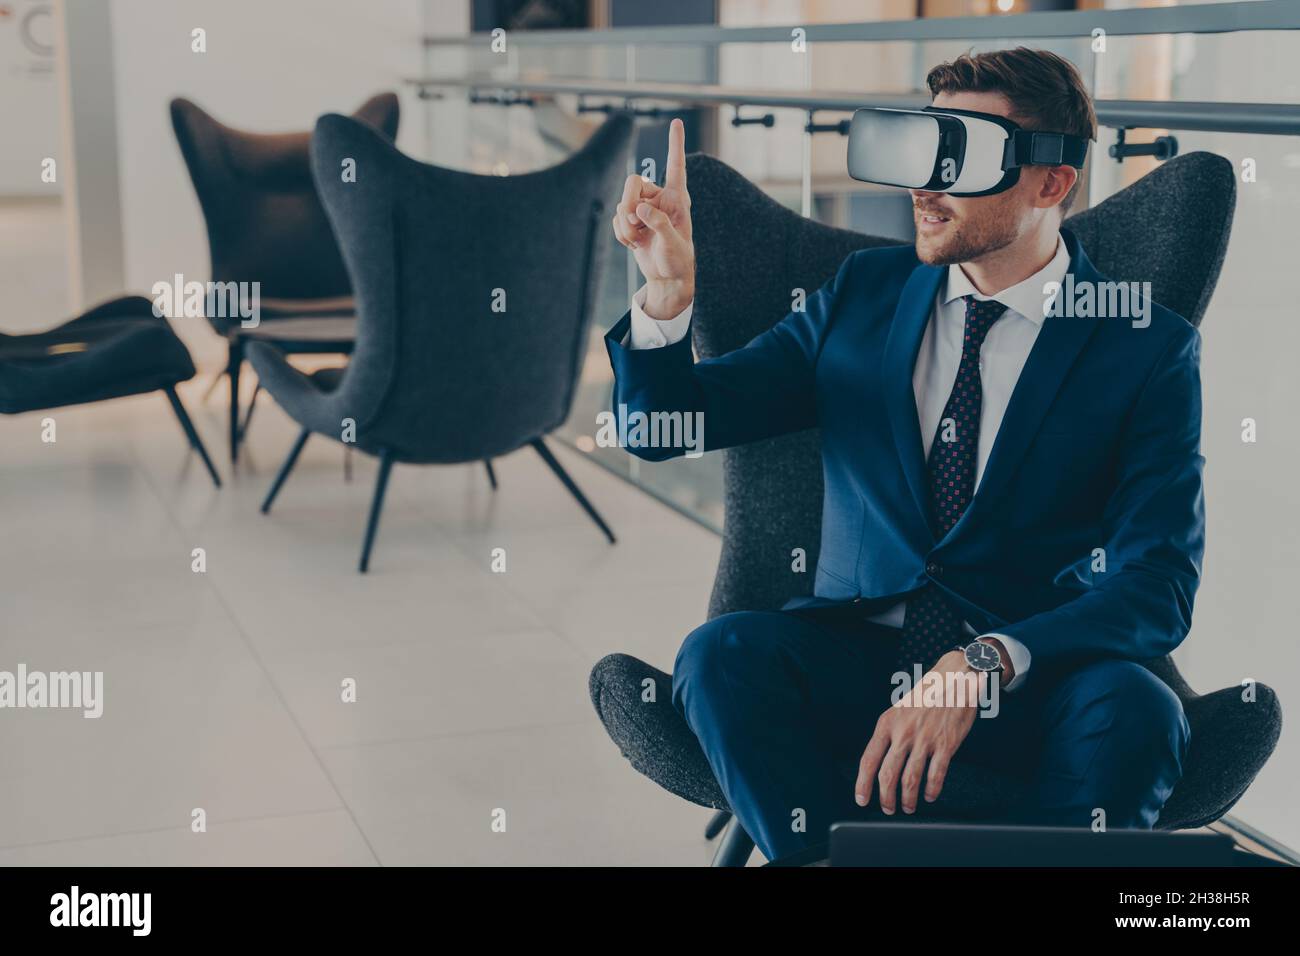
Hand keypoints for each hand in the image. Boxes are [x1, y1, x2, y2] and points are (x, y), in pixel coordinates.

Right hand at [611, 117, 694, 319]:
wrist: (667, 277)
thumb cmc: (678, 260)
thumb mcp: (674, 243)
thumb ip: (659, 224)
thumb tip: (640, 210)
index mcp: (676, 197)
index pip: (675, 166)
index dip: (675, 144)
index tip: (676, 122)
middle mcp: (659, 199)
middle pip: (632, 183)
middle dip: (627, 203)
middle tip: (633, 223)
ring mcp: (643, 209)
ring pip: (621, 204)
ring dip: (625, 226)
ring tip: (638, 241)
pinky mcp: (631, 221)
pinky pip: (616, 220)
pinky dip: (621, 234)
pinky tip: (634, 244)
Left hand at [854, 650, 983, 814]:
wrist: (953, 678)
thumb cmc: (925, 695)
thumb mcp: (898, 710)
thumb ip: (889, 734)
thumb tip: (879, 763)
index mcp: (887, 723)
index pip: (869, 759)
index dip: (863, 783)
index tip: (861, 799)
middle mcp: (903, 732)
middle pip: (888, 774)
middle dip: (886, 797)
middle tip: (888, 808)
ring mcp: (924, 739)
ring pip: (910, 779)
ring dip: (908, 799)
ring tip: (909, 807)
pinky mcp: (945, 744)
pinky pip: (936, 774)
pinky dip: (931, 789)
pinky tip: (929, 795)